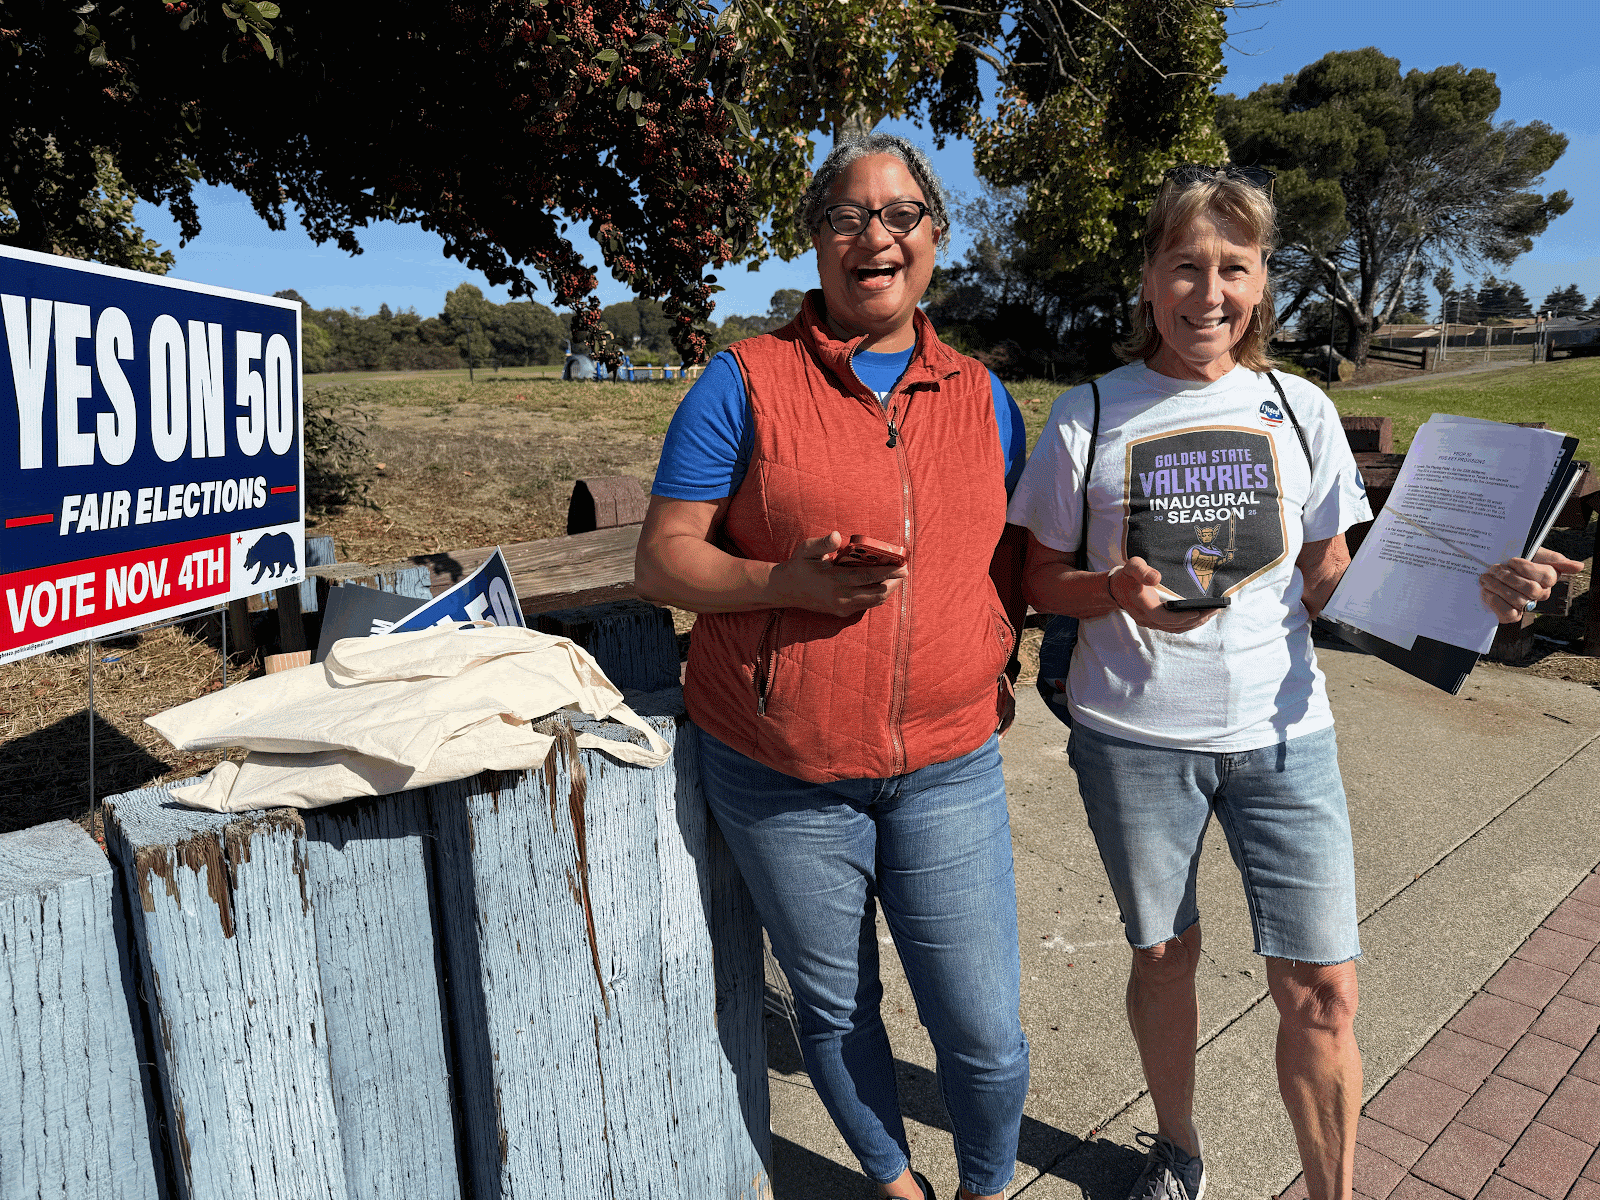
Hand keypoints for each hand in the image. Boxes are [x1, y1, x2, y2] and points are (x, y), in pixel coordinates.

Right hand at [773, 531, 907, 617]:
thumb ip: (823, 543)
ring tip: (897, 576)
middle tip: (904, 569)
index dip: (887, 572)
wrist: (785, 589)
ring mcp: (842, 607)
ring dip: (888, 589)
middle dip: (894, 582)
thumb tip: (837, 536)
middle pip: (877, 593)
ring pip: (874, 602)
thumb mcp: (807, 550)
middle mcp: (840, 597)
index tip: (902, 565)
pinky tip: (883, 583)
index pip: (867, 577)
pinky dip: (878, 595)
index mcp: (834, 580)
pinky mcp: (842, 612)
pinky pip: (867, 605)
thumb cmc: (799, 565)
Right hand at [1107, 557, 1223, 632]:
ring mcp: (1150, 622)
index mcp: (1141, 605)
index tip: (1197, 611)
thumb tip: (1157, 578)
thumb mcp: (1132, 567)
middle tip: (1214, 609)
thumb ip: (1142, 571)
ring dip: (1195, 623)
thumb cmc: (1127, 577)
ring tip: (1212, 612)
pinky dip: (1189, 624)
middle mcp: (1145, 618)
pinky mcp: (1155, 623)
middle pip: (1173, 625)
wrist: (1115, 590)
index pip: (1161, 616)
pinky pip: (1174, 628)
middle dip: (1195, 619)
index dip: (1180, 617)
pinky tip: (1202, 617)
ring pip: (1175, 629)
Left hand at [1479, 546, 1582, 622]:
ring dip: (1498, 588)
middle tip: (1493, 569)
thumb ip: (1555, 559)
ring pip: (1518, 601)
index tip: (1511, 560)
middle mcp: (1540, 594)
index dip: (1526, 568)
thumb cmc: (1515, 559)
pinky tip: (1486, 591)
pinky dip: (1495, 602)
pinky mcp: (1511, 615)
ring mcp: (1526, 605)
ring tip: (1485, 578)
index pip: (1545, 576)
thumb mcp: (1534, 552)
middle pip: (1530, 590)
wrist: (1492, 566)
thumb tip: (1579, 566)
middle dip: (1509, 578)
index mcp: (1548, 578)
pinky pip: (1508, 614)